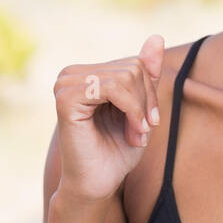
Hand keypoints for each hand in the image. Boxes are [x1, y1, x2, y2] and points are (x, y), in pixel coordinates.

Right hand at [54, 34, 165, 201]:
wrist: (99, 184)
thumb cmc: (117, 150)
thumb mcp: (141, 107)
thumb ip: (147, 74)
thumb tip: (157, 37)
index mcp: (87, 73)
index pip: (135, 63)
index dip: (150, 93)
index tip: (148, 123)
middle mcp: (72, 74)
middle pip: (134, 68)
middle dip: (146, 102)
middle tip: (141, 131)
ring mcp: (66, 84)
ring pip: (127, 76)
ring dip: (140, 110)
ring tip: (135, 134)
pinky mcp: (66, 98)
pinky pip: (114, 88)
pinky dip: (133, 111)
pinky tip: (132, 132)